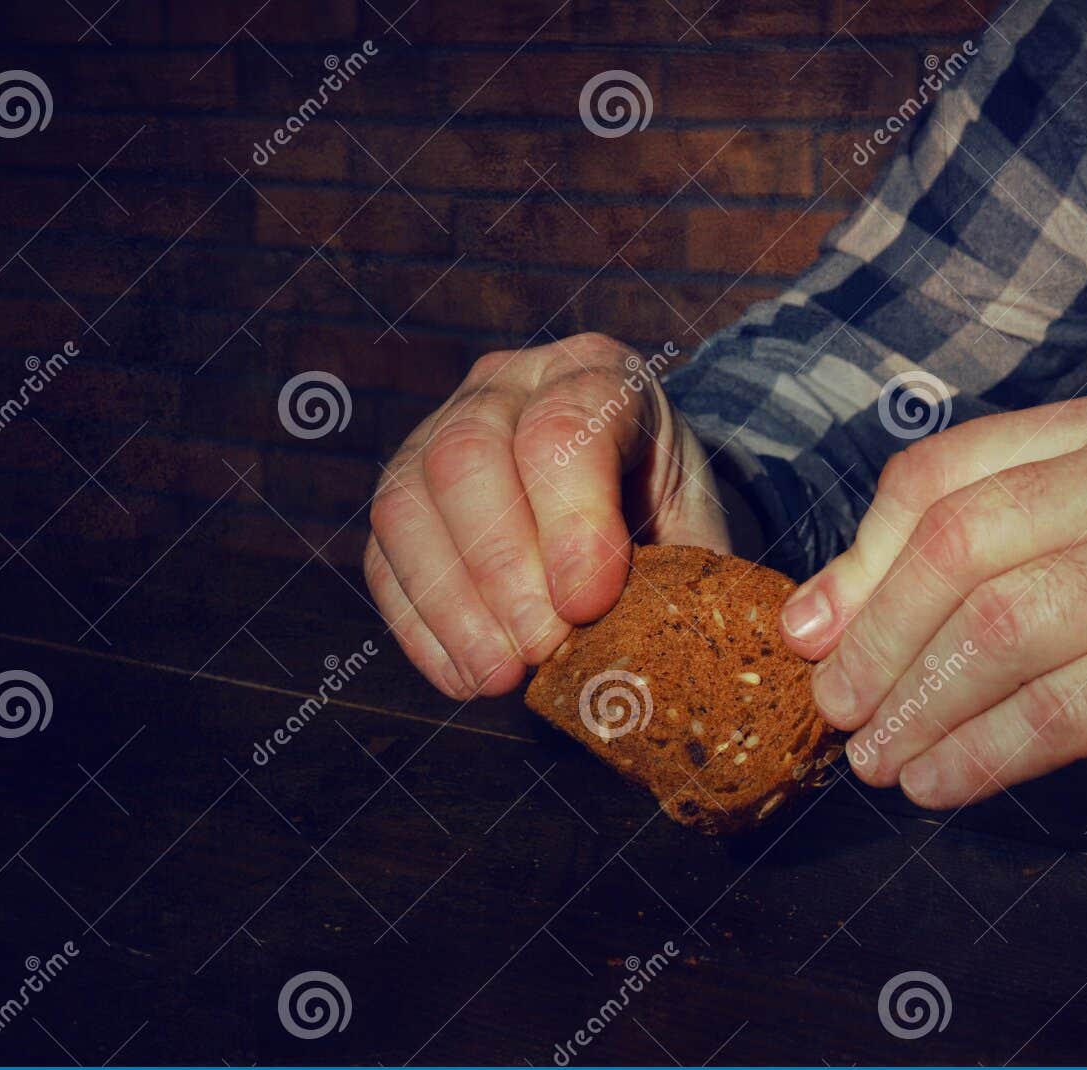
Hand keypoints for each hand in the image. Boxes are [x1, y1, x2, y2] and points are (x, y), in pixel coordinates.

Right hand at [365, 333, 727, 698]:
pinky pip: (385, 556)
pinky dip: (421, 626)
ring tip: (503, 678)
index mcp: (599, 374)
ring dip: (453, 605)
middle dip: (502, 567)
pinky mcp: (403, 496)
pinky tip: (467, 678)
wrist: (636, 497)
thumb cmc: (672, 513)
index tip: (589, 603)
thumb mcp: (701, 527)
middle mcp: (508, 385)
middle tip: (543, 651)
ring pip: (408, 502)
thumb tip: (675, 662)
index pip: (563, 426)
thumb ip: (689, 577)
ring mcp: (438, 430)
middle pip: (468, 456)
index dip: (571, 519)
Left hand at [778, 391, 1086, 840]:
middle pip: (959, 544)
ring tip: (876, 762)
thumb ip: (955, 577)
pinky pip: (1054, 711)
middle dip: (876, 638)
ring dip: (916, 706)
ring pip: (1000, 628)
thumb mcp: (1068, 574)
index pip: (939, 476)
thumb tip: (811, 621)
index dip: (858, 562)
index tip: (809, 637)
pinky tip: (936, 785)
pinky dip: (976, 754)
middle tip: (834, 709)